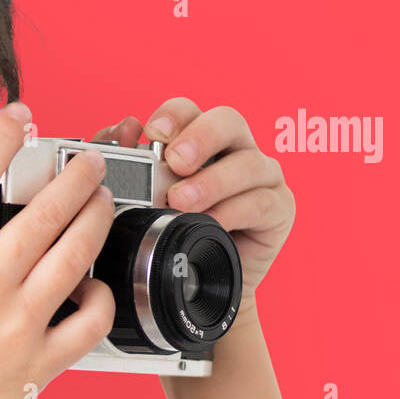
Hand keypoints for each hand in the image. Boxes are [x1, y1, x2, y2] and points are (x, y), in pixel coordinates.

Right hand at [0, 104, 116, 398]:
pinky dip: (98, 296)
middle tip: (87, 162)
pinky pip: (89, 320)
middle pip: (46, 209)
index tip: (20, 118)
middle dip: (75, 174)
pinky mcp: (38, 361)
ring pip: (76, 253)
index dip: (4, 136)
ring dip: (95, 219)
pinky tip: (92, 283)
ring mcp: (16, 323)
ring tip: (100, 204)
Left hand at [91, 101, 294, 317]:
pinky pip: (261, 202)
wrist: (196, 288)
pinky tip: (210, 223)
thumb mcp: (139, 201)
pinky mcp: (280, 208)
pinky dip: (233, 212)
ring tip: (182, 202)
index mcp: (197, 140)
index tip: (150, 133)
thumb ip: (127, 161)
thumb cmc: (166, 238)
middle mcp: (233, 150)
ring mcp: (261, 176)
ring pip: (248, 163)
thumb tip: (120, 129)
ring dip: (212, 181)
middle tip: (174, 162)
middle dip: (199, 137)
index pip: (188, 110)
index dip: (172, 115)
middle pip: (227, 121)